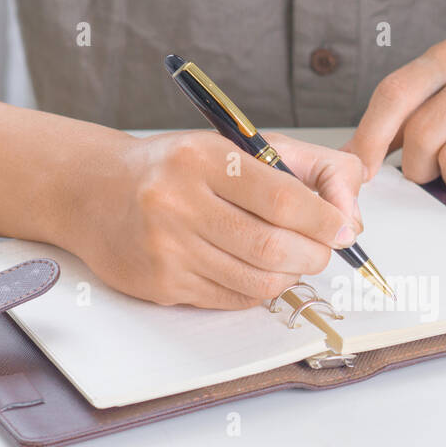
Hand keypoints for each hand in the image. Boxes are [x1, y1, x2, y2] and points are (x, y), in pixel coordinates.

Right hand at [67, 131, 365, 308]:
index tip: (341, 229)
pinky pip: (233, 299)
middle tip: (320, 250)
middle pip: (273, 246)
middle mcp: (178, 201)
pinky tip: (254, 269)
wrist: (96, 191)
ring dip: (289, 276)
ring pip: (258, 281)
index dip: (325, 219)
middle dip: (313, 254)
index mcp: (203, 157)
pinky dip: (258, 289)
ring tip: (289, 259)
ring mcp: (166, 247)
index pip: (284, 198)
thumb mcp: (239, 147)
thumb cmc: (179, 168)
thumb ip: (309, 170)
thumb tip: (349, 218)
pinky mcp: (161, 283)